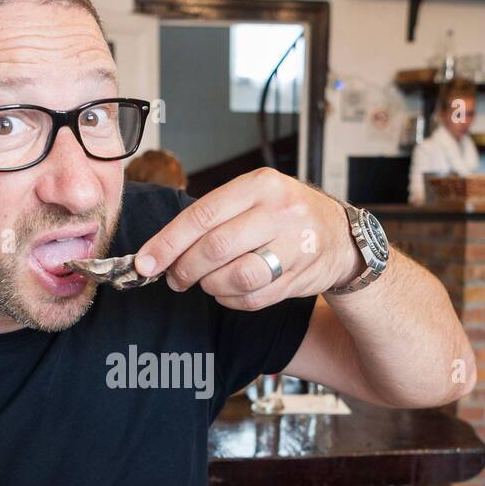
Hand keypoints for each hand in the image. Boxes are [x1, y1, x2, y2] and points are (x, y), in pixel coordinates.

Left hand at [134, 168, 363, 309]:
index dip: (167, 243)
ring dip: (209, 286)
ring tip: (204, 282)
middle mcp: (280, 211)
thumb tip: (159, 252)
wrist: (340, 236)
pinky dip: (230, 300)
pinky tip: (226, 291)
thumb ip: (212, 218)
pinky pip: (253, 298)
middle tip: (173, 278)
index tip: (145, 263)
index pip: (202, 216)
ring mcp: (294, 245)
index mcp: (260, 185)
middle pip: (215, 248)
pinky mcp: (301, 276)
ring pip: (236, 277)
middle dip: (184, 268)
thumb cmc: (284, 215)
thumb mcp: (254, 197)